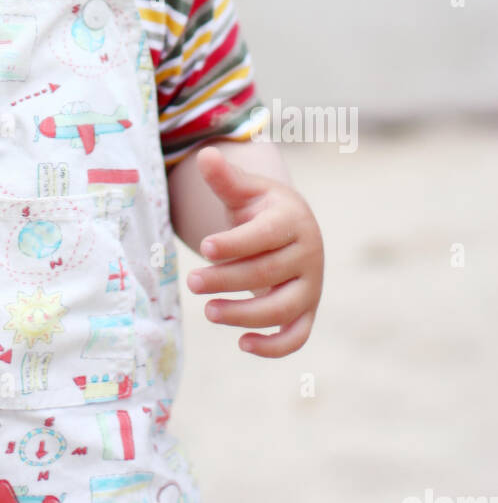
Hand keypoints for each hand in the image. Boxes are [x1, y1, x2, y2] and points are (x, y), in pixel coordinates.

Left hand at [185, 145, 322, 356]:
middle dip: (227, 280)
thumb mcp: (245, 189)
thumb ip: (225, 177)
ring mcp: (311, 286)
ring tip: (208, 311)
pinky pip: (297, 336)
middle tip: (192, 283)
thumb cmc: (260, 208)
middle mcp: (309, 254)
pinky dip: (275, 347)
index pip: (265, 235)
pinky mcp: (307, 311)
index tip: (204, 247)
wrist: (289, 228)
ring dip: (245, 315)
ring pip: (283, 309)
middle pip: (268, 273)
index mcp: (293, 220)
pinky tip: (243, 344)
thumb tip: (205, 155)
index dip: (235, 243)